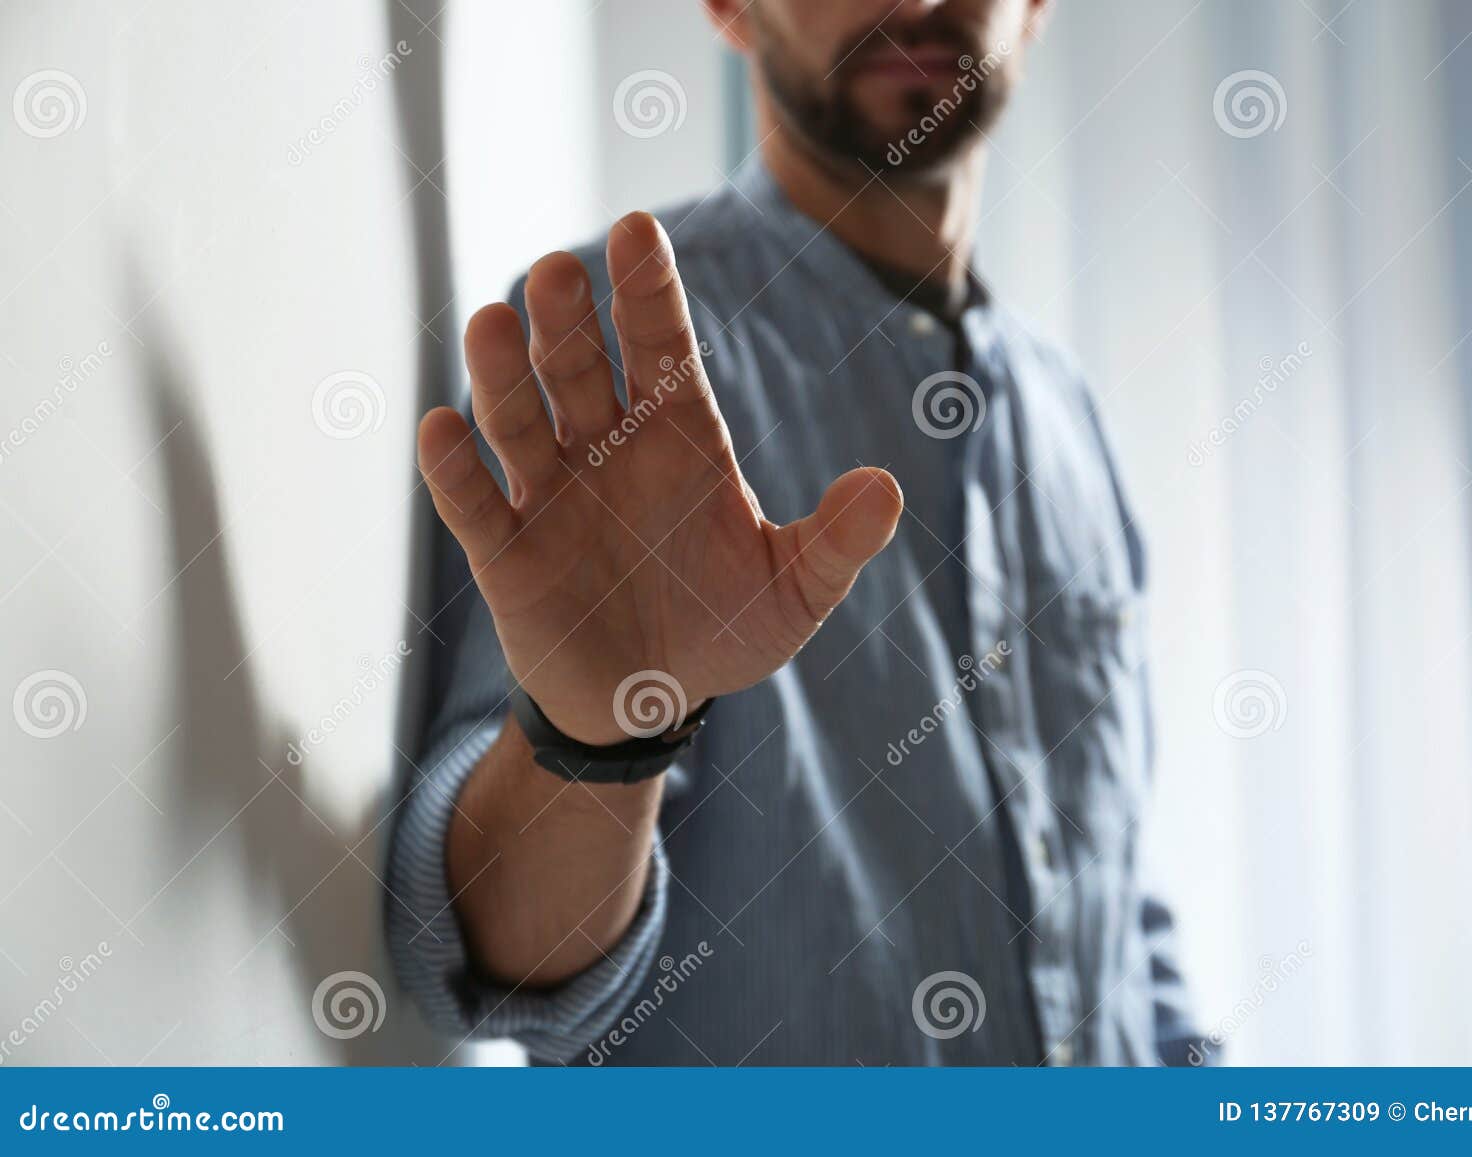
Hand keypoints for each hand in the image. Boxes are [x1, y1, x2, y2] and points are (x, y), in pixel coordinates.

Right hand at [418, 212, 902, 746]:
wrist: (654, 703)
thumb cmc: (725, 628)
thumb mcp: (794, 590)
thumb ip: (836, 541)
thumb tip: (887, 490)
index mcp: (677, 434)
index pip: (660, 346)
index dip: (647, 291)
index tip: (636, 229)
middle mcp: (607, 448)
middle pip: (579, 368)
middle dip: (568, 321)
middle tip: (561, 270)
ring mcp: (552, 495)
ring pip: (518, 419)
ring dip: (503, 374)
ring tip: (493, 321)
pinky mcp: (507, 554)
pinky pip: (476, 504)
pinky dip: (454, 470)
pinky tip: (441, 428)